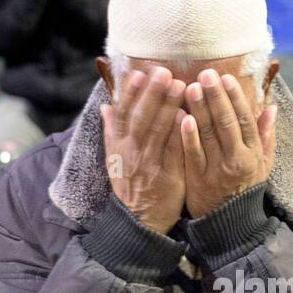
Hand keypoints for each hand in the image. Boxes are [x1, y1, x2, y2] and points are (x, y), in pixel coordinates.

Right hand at [102, 66, 187, 233]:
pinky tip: (187, 116)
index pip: (123, 114)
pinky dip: (178, 133)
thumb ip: (111, 131)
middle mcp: (131, 152)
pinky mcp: (167, 176)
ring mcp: (149, 164)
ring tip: (180, 85)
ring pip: (158, 131)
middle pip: (141, 118)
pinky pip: (173, 151)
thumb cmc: (130, 185)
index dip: (130, 93)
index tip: (139, 73)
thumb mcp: (114, 159)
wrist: (140, 220)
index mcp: (118, 146)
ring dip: (168, 107)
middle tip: (164, 72)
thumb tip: (106, 106)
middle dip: (152, 94)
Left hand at [179, 69, 276, 218]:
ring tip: (191, 87)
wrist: (229, 224)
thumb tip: (270, 107)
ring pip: (208, 134)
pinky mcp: (198, 179)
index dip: (235, 98)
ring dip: (200, 109)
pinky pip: (192, 154)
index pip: (245, 120)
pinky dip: (187, 135)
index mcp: (253, 154)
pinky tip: (181, 116)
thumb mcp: (262, 165)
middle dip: (216, 96)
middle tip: (206, 74)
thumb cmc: (244, 189)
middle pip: (227, 123)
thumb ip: (266, 136)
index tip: (226, 78)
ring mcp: (217, 170)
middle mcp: (237, 160)